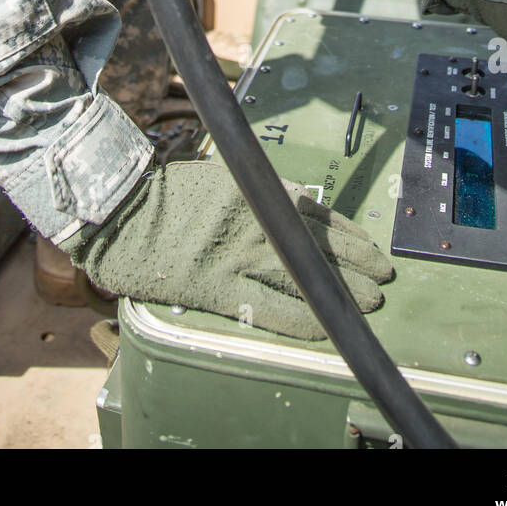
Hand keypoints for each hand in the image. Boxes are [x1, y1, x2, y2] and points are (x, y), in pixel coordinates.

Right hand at [60, 161, 393, 339]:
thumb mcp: (220, 180)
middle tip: (385, 273)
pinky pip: (271, 309)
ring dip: (344, 290)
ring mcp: (240, 256)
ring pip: (306, 275)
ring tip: (372, 301)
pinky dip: (302, 318)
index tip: (369, 244)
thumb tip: (289, 208)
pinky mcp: (219, 287)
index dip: (347, 232)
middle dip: (358, 261)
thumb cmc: (165, 194)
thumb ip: (256, 195)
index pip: (317, 211)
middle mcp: (256, 220)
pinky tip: (326, 325)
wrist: (122, 212)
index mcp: (256, 190)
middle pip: (322, 243)